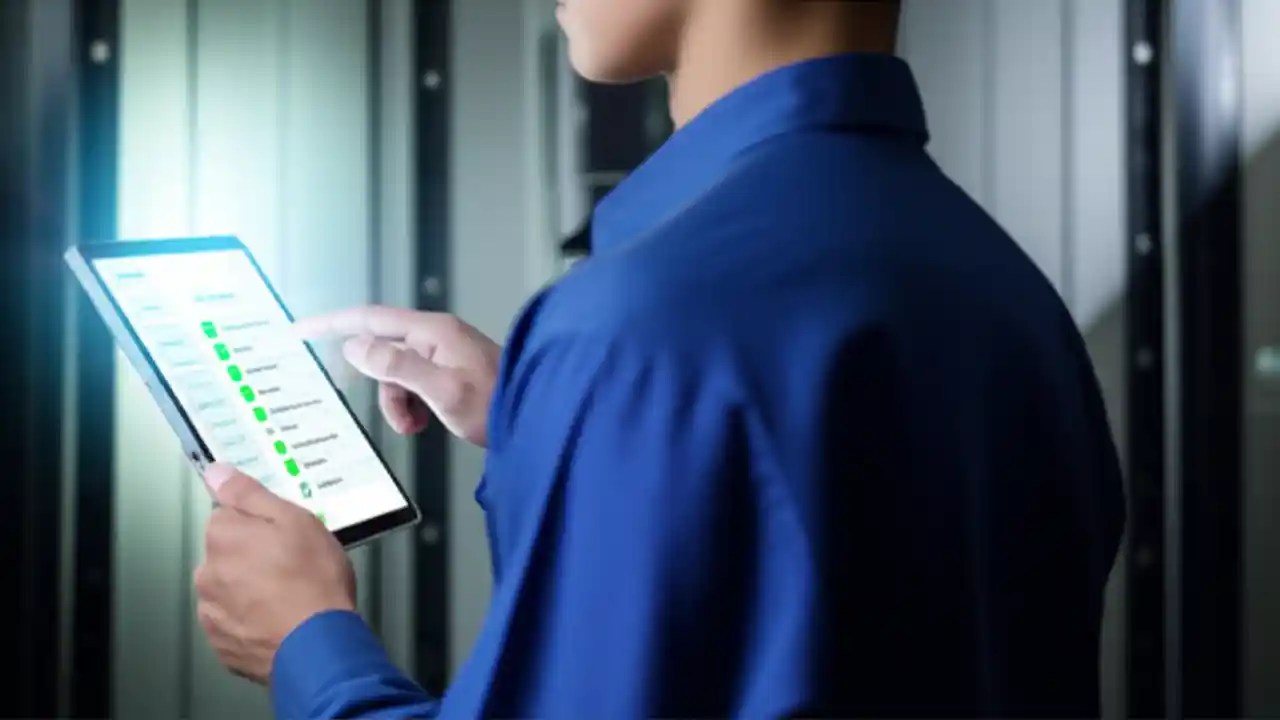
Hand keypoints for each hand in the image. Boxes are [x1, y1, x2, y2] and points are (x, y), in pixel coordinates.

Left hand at [195, 464, 355, 683]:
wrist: (318, 644)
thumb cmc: (313, 581)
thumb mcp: (294, 519)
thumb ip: (249, 494)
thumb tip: (217, 472)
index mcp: (222, 535)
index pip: (229, 514)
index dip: (260, 522)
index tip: (282, 534)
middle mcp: (208, 571)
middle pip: (228, 552)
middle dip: (252, 555)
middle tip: (291, 565)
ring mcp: (212, 610)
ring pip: (229, 587)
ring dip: (250, 588)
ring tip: (288, 596)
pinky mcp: (222, 642)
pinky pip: (234, 621)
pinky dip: (251, 619)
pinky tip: (278, 618)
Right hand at [292, 306, 501, 446]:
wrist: (531, 417)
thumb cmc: (495, 403)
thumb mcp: (441, 390)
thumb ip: (397, 367)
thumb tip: (356, 347)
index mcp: (431, 331)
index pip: (369, 318)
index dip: (331, 323)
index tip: (301, 328)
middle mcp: (435, 336)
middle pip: (382, 351)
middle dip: (382, 387)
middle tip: (397, 414)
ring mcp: (442, 353)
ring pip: (396, 373)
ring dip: (397, 402)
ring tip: (416, 424)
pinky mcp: (448, 371)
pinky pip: (412, 383)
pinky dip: (410, 404)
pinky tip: (423, 422)